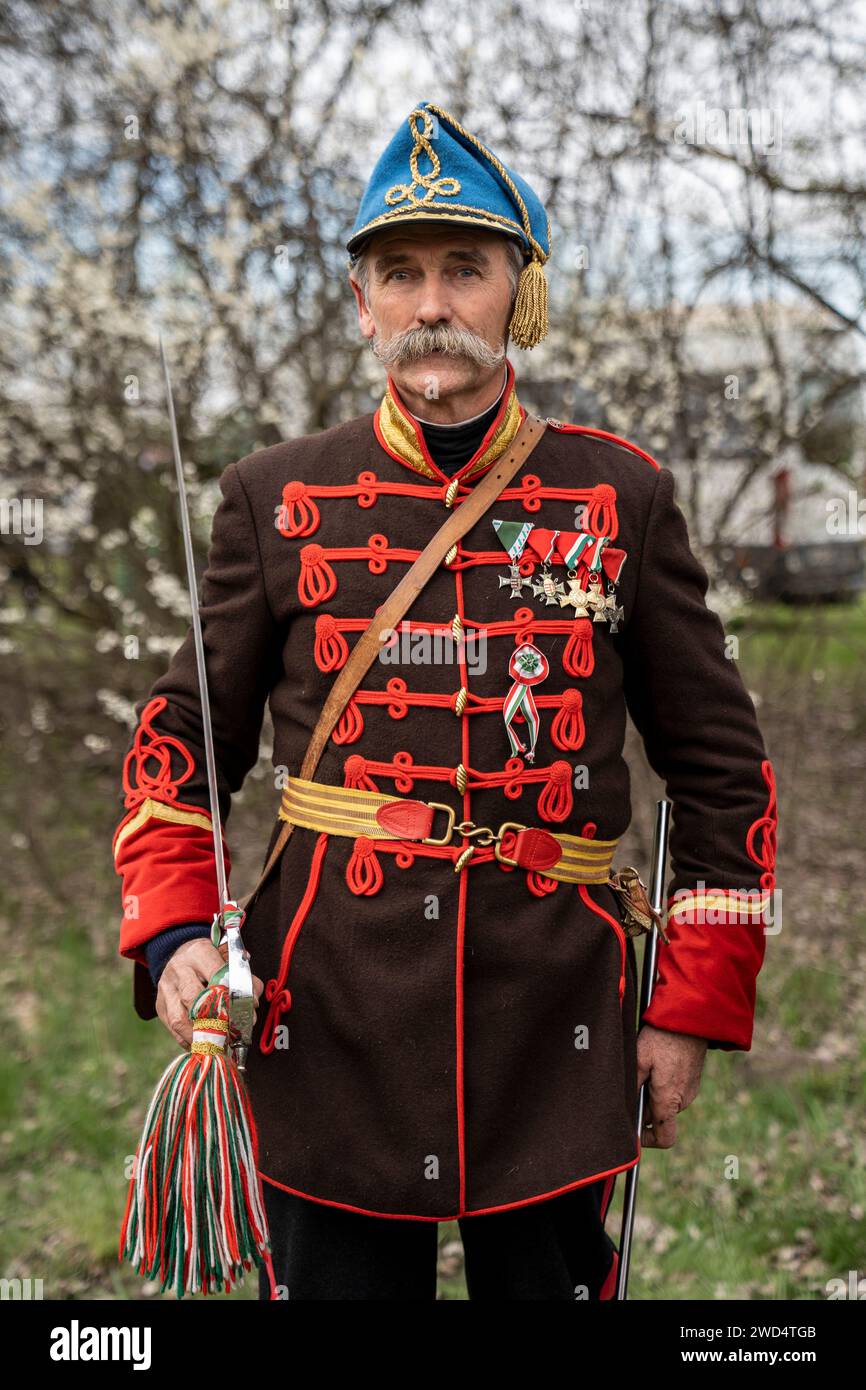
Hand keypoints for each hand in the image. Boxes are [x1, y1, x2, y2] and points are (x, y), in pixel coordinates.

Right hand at [156, 937, 263, 1050]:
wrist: (179, 954)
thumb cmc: (209, 959)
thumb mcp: (228, 958)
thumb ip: (245, 977)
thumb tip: (252, 1003)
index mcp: (199, 953)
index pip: (217, 975)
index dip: (233, 997)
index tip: (247, 1013)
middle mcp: (179, 969)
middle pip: (194, 998)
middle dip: (215, 1020)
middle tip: (231, 1033)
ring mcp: (166, 988)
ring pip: (180, 1018)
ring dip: (200, 1036)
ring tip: (217, 1045)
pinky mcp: (160, 1005)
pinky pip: (173, 1029)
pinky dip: (189, 1041)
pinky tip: (203, 1044)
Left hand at [635, 1023, 706, 1147]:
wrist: (692, 1019)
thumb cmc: (663, 1037)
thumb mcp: (639, 1058)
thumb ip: (632, 1086)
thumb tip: (624, 1108)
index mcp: (669, 1099)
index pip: (664, 1138)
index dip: (647, 1140)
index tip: (633, 1130)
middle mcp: (683, 1100)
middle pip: (659, 1118)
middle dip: (644, 1107)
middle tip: (634, 1082)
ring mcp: (690, 1091)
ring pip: (665, 1103)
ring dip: (652, 1093)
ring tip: (646, 1067)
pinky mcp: (692, 1081)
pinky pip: (674, 1091)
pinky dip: (662, 1084)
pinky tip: (657, 1063)